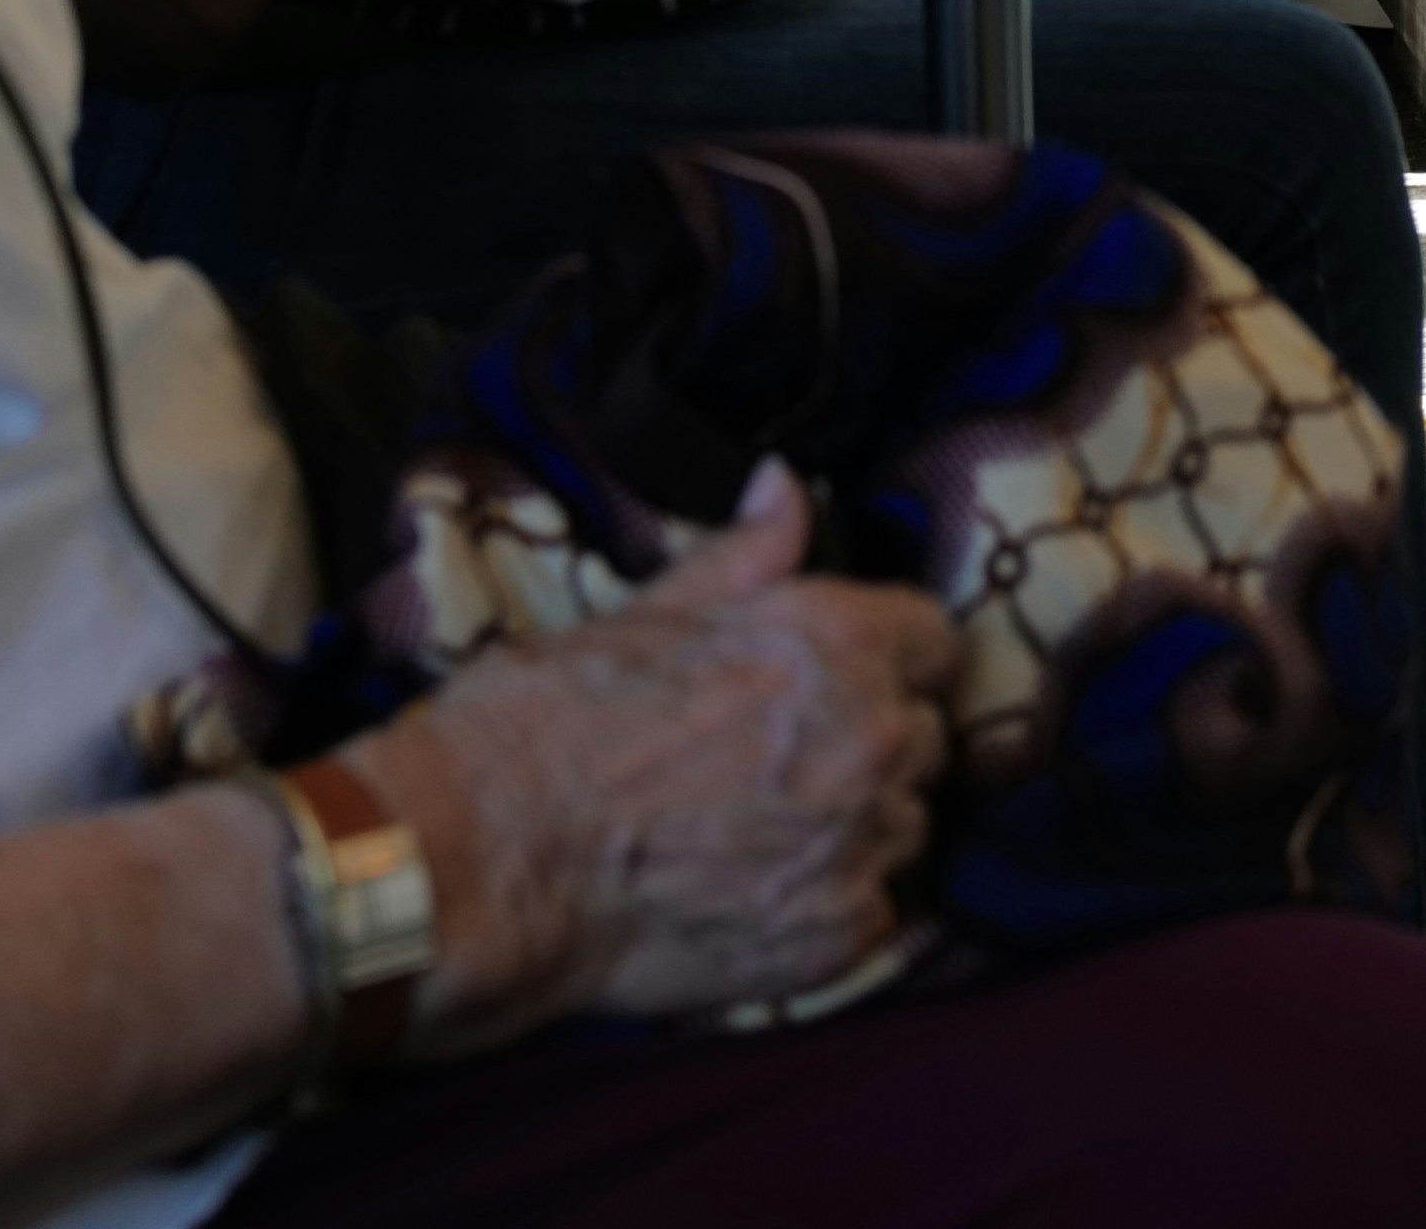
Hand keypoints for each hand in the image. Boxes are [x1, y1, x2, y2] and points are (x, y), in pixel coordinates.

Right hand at [350, 467, 949, 1036]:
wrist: (489, 858)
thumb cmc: (552, 720)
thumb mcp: (649, 612)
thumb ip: (746, 554)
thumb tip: (787, 488)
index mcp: (837, 640)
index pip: (936, 641)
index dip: (892, 657)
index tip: (848, 678)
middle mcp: (870, 738)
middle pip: (925, 738)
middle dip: (871, 742)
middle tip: (784, 761)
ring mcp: (859, 845)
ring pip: (904, 827)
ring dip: (856, 827)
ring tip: (762, 833)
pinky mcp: (836, 938)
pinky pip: (874, 911)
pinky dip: (829, 905)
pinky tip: (755, 894)